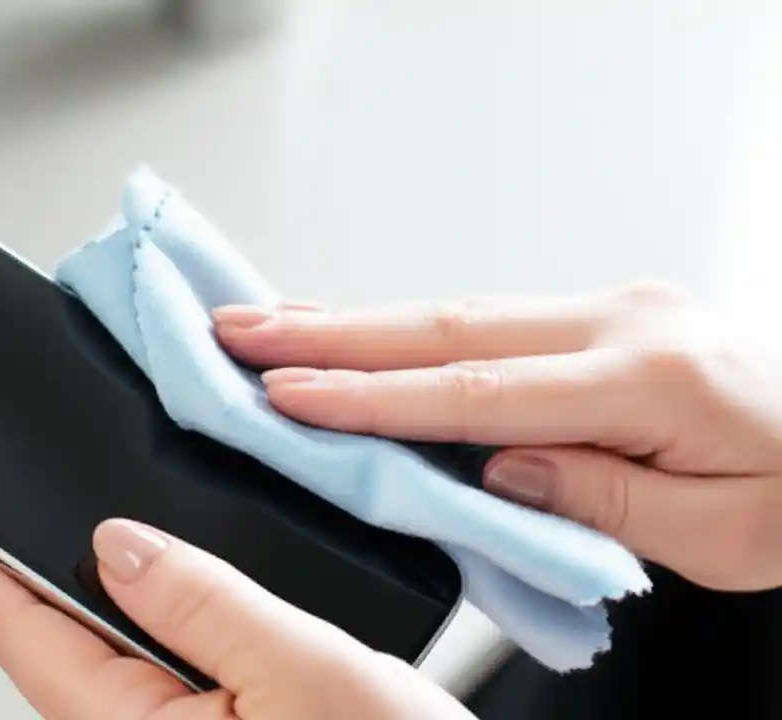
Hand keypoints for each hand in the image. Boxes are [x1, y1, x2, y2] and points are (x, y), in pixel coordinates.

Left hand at [0, 520, 473, 718]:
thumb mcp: (307, 670)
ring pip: (105, 665)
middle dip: (52, 572)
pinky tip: (193, 604)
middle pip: (54, 649)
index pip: (21, 636)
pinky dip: (156, 630)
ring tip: (134, 543)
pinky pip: (152, 683)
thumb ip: (203, 603)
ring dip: (110, 600)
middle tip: (63, 496)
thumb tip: (116, 541)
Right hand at [214, 283, 781, 590]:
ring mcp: (610, 308)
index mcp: (651, 378)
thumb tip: (491, 469)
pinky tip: (356, 326)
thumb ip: (599, 500)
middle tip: (239, 328)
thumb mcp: (722, 536)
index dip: (371, 396)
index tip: (287, 394)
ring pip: (455, 313)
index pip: (477, 392)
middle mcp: (622, 322)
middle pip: (445, 327)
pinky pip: (484, 318)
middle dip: (330, 330)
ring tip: (269, 321)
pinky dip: (407, 327)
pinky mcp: (602, 314)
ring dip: (355, 319)